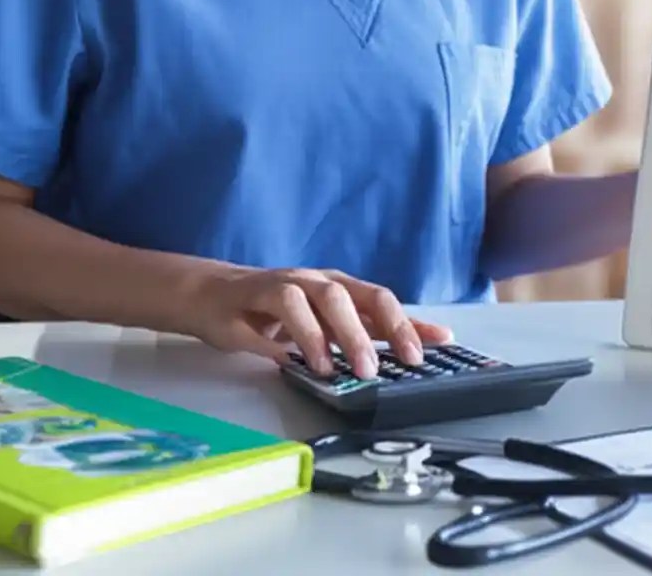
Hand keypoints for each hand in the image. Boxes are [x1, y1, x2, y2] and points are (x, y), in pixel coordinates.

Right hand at [185, 266, 452, 378]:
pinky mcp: (258, 291)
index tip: (442, 342)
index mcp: (341, 290)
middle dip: (385, 328)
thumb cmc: (271, 314)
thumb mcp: (322, 328)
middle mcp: (321, 282)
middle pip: (362, 295)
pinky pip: (284, 307)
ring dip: (342, 334)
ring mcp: (291, 283)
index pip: (383, 302)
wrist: (209, 295)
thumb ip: (360, 337)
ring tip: (351, 369)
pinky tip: (306, 362)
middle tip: (401, 362)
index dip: (412, 322)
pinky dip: (299, 334)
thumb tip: (408, 353)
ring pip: (325, 298)